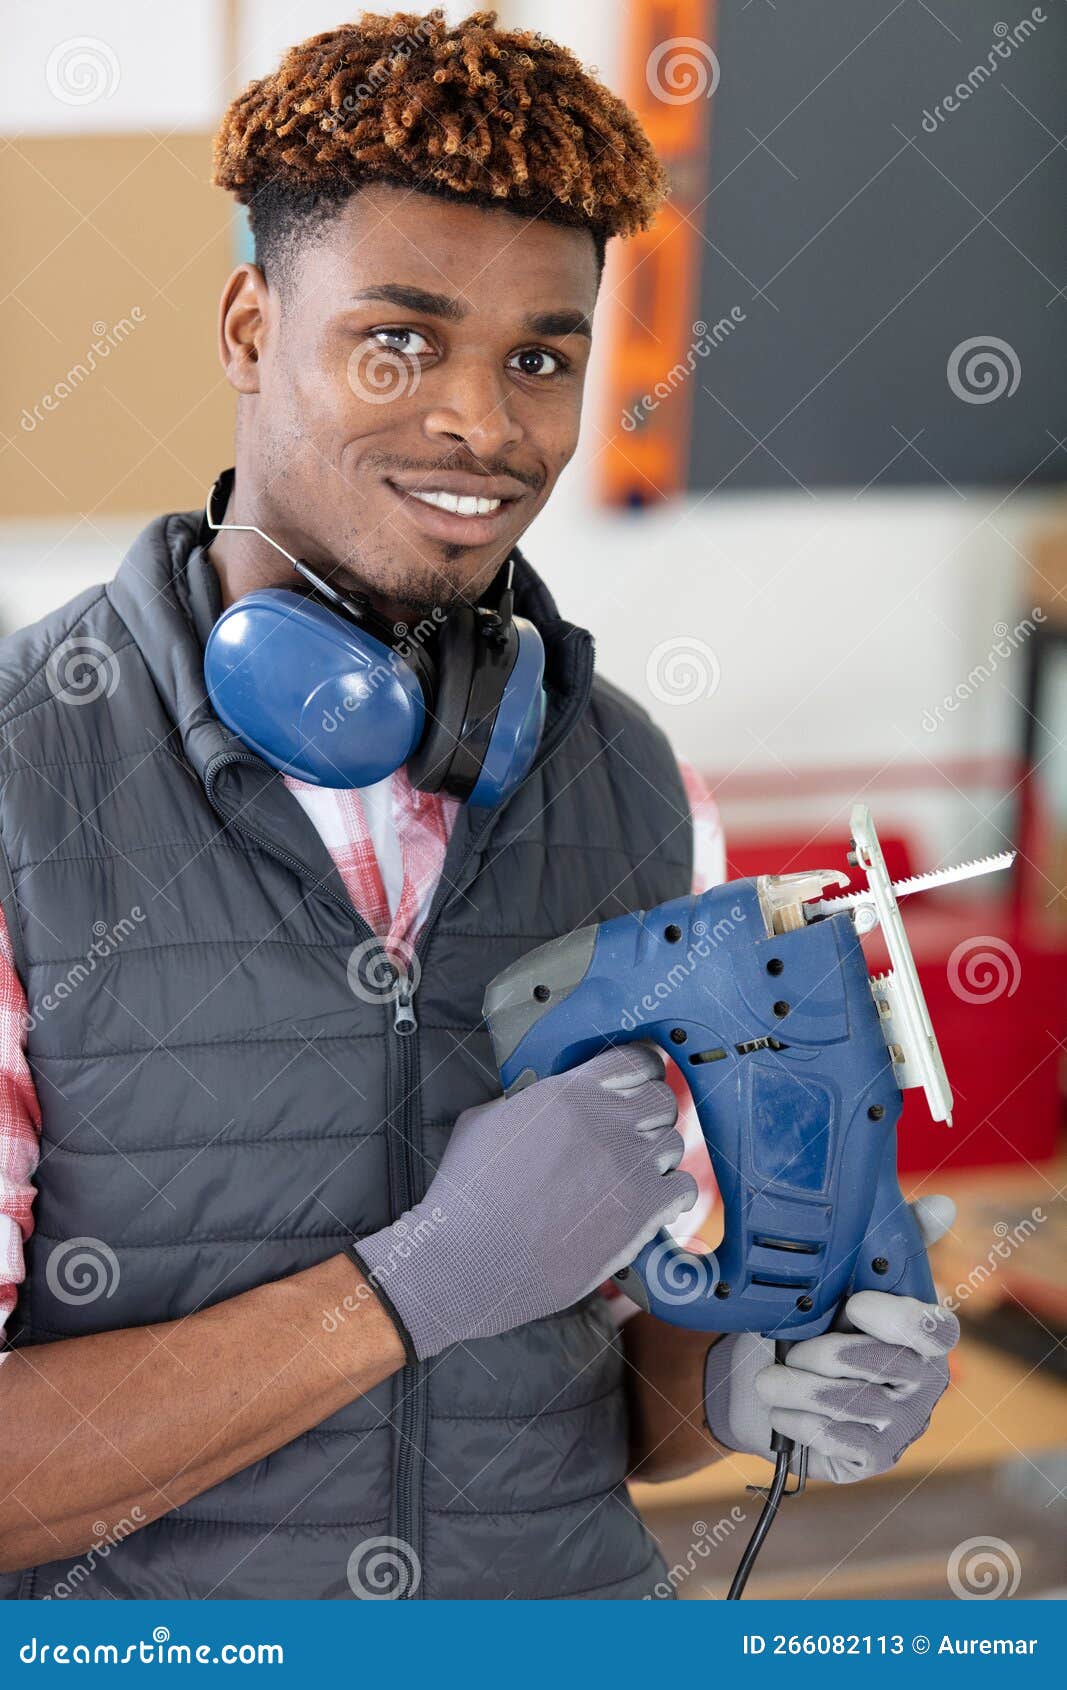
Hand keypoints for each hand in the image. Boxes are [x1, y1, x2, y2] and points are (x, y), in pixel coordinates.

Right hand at [356, 1043, 696, 1360]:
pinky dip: (671, 1197)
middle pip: (662, 1100)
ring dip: (657, 1160)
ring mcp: (628, 1164)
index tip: (637, 1086)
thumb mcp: (484, 1120)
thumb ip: (525, 1101)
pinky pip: (684, 1189)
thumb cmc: (468, 1195)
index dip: (641, 1072)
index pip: (634, 1059)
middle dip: (649, 1117)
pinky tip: (651, 1206)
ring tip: (630, 1178)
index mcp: (569, 1091)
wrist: (471, 1260)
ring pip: (674, 1145)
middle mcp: (606, 1120)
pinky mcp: (642, 1210)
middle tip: (631, 1138)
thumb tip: (538, 1102)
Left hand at [703, 1197, 959, 1482]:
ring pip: (856, 1405)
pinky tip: (779, 1409)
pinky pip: (840, 1441)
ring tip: (767, 1378)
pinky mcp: (874, 1458)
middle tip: (789, 1348)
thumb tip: (943, 1205)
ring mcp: (902, 1424)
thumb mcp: (840, 1279)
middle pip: (888, 1368)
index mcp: (924, 1335)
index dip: (898, 1318)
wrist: (765, 1379)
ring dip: (802, 1389)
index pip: (937, 1330)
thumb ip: (891, 1243)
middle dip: (829, 1355)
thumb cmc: (812, 1322)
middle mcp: (924, 1382)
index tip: (853, 1302)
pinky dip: (801, 1422)